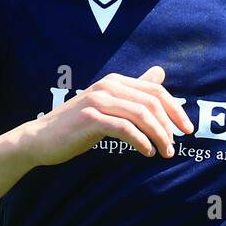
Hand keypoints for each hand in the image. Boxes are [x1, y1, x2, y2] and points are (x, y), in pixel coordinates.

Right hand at [24, 66, 192, 167]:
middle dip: (170, 124)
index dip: (175, 109)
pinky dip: (140, 141)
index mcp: (115, 81)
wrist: (39, 139)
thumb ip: (133, 91)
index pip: (155, 91)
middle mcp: (108, 86)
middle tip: (177, 145)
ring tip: (165, 152)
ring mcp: (98, 100)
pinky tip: (146, 152)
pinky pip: (124, 128)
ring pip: (141, 115)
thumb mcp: (107, 105)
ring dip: (158, 136)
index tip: (187, 129)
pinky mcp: (90, 118)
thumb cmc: (76, 125)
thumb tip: (159, 73)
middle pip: (152, 102)